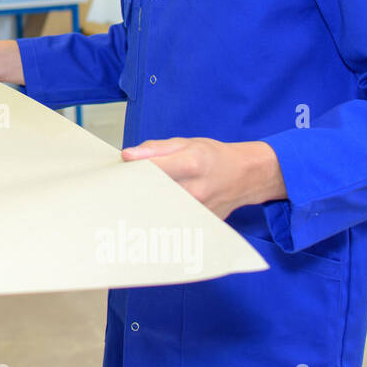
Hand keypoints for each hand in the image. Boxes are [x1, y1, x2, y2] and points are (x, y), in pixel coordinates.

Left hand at [120, 137, 286, 219]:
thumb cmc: (214, 156)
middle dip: (135, 192)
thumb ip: (155, 148)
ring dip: (146, 206)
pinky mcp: (201, 223)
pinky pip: (173, 222)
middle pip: (152, 194)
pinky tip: (156, 212)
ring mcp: (198, 210)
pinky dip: (161, 217)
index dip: (131, 171)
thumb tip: (127, 155)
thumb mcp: (185, 143)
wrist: (246, 175)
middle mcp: (194, 190)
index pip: (150, 170)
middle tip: (123, 190)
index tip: (120, 173)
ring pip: (160, 211)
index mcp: (190, 163)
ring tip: (138, 201)